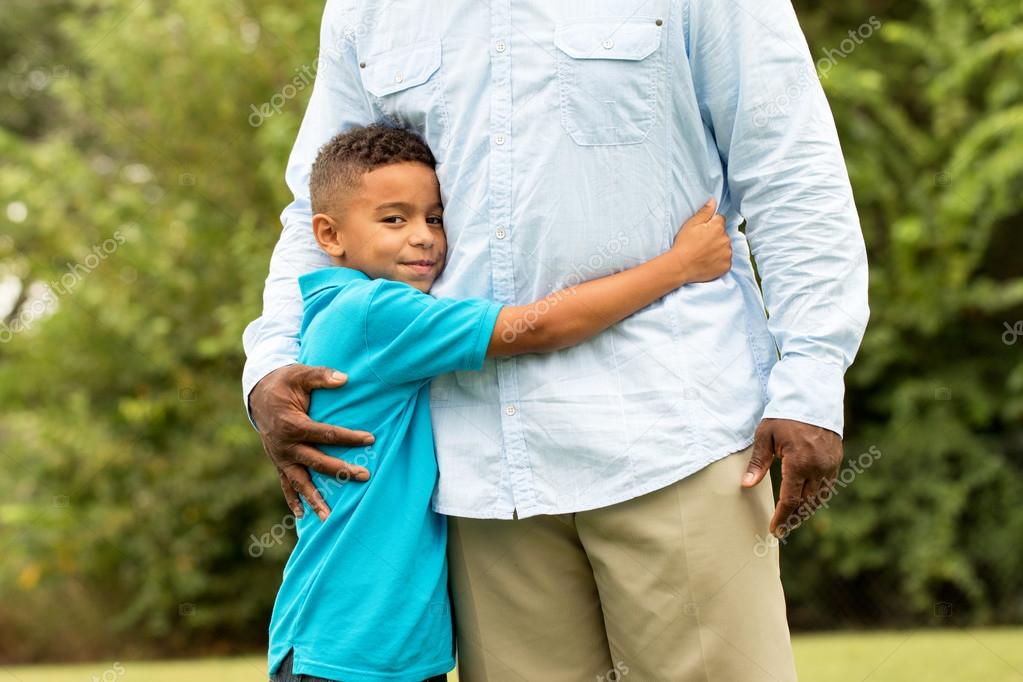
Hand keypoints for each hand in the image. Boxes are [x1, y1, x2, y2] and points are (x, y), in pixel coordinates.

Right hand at [250, 364, 374, 520]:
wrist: (258, 394)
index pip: (326, 434)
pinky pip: (285, 484)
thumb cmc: (284, 382)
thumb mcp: (300, 374)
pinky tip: (301, 515)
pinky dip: (292, 499)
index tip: (370, 439)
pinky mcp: (278, 462)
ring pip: (299, 481)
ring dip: (314, 499)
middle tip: (364, 476)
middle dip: (340, 471)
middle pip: (317, 461)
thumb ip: (321, 376)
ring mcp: (280, 457)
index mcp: (293, 424)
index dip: (349, 436)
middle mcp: (285, 445)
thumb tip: (345, 378)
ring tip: (328, 518)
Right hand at [670, 198, 731, 282]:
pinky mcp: (726, 266)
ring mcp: (727, 253)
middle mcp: (726, 239)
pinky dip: (719, 260)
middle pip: (723, 234)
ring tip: (704, 253)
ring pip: (725, 247)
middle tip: (701, 244)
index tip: (702, 232)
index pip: (720, 220)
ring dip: (718, 249)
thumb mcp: (691, 224)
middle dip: (715, 237)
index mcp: (718, 227)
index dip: (710, 225)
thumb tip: (713, 201)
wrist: (680, 266)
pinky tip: (708, 261)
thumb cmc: (684, 244)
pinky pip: (726, 260)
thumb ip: (705, 211)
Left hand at [742, 418, 842, 536]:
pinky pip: (828, 486)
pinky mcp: (836, 460)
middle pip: (806, 503)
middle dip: (794, 518)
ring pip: (819, 497)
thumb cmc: (784, 415)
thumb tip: (746, 485)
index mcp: (799, 463)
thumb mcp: (765, 436)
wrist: (812, 398)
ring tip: (792, 519)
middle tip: (781, 530)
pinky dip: (817, 497)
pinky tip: (807, 501)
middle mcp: (818, 468)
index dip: (782, 517)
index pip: (791, 499)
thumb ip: (757, 462)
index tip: (774, 529)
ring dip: (806, 510)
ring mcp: (830, 465)